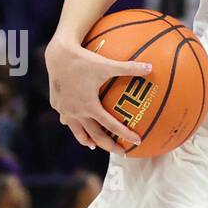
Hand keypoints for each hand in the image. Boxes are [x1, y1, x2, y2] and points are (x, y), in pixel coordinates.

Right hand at [45, 38, 153, 152]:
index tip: (137, 141)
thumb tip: (150, 67)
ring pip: (77, 131)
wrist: (57, 54)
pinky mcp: (56, 104)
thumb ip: (129, 68)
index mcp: (90, 106)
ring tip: (94, 146)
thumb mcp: (107, 64)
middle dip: (109, 146)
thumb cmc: (84, 59)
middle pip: (95, 135)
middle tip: (121, 153)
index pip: (111, 125)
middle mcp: (76, 111)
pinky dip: (73, 124)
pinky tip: (76, 124)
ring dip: (87, 139)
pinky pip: (66, 118)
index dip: (125, 134)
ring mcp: (64, 109)